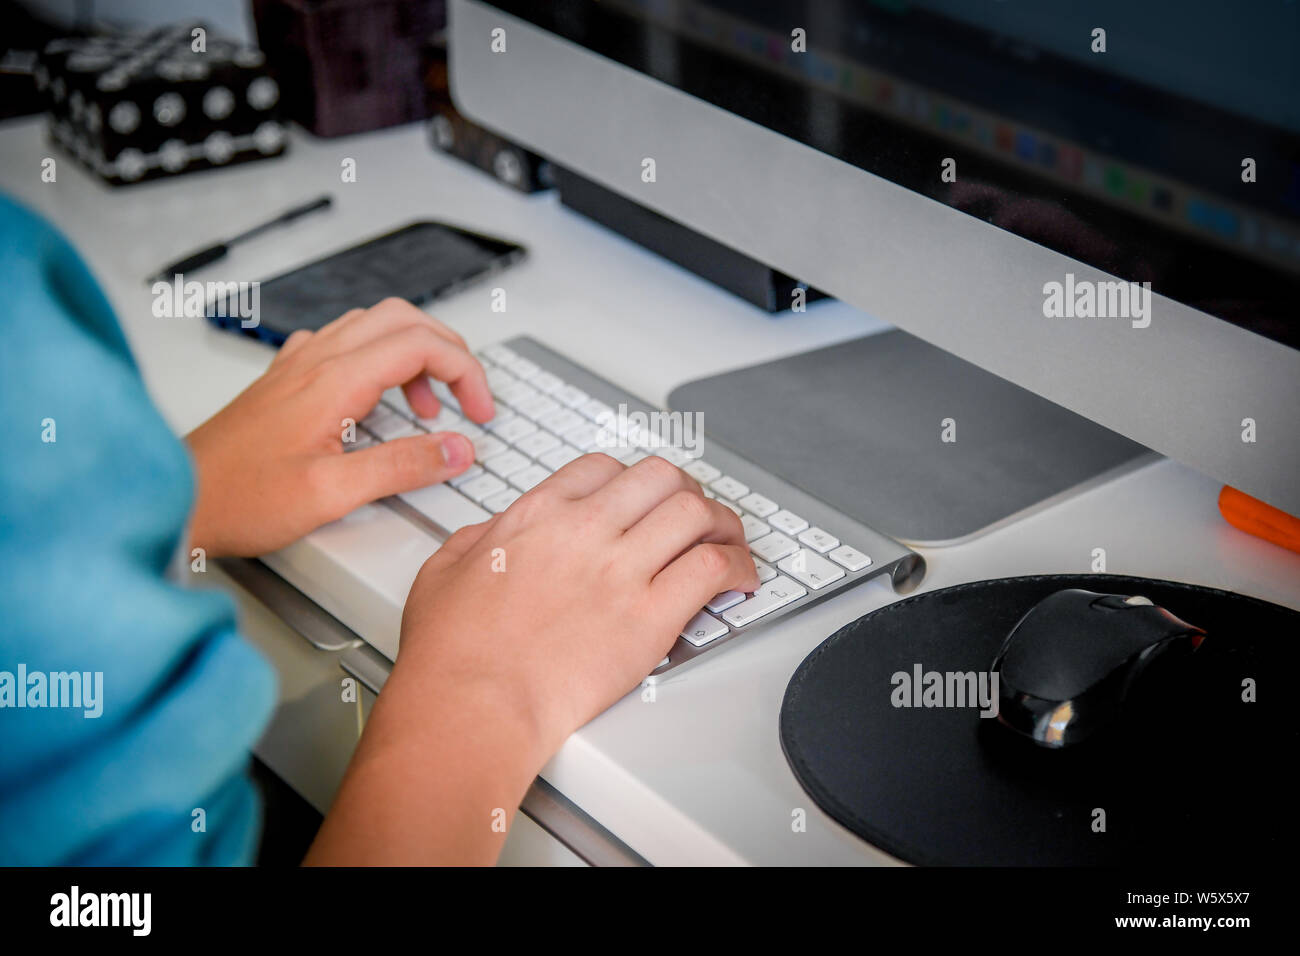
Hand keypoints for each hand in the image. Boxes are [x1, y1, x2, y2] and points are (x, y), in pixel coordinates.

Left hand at [185, 299, 493, 556]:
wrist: (176, 497)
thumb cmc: (239, 499)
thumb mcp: (332, 494)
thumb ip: (402, 467)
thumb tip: (457, 449)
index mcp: (335, 381)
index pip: (422, 346)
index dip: (466, 373)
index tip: (480, 412)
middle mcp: (317, 361)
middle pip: (403, 320)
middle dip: (449, 353)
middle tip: (468, 397)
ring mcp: (299, 366)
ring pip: (374, 326)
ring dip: (414, 355)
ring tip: (428, 408)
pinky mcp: (286, 380)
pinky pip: (343, 343)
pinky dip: (378, 360)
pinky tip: (376, 399)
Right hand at [306, 453, 757, 863]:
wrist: (473, 704)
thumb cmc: (453, 652)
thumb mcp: (442, 571)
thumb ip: (475, 540)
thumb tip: (491, 533)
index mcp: (538, 514)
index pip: (605, 468)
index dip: (632, 480)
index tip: (642, 499)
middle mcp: (585, 530)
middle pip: (661, 478)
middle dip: (684, 491)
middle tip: (694, 515)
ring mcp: (621, 570)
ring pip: (697, 513)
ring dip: (722, 524)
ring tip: (728, 541)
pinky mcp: (651, 616)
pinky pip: (713, 568)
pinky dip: (737, 567)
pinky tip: (739, 581)